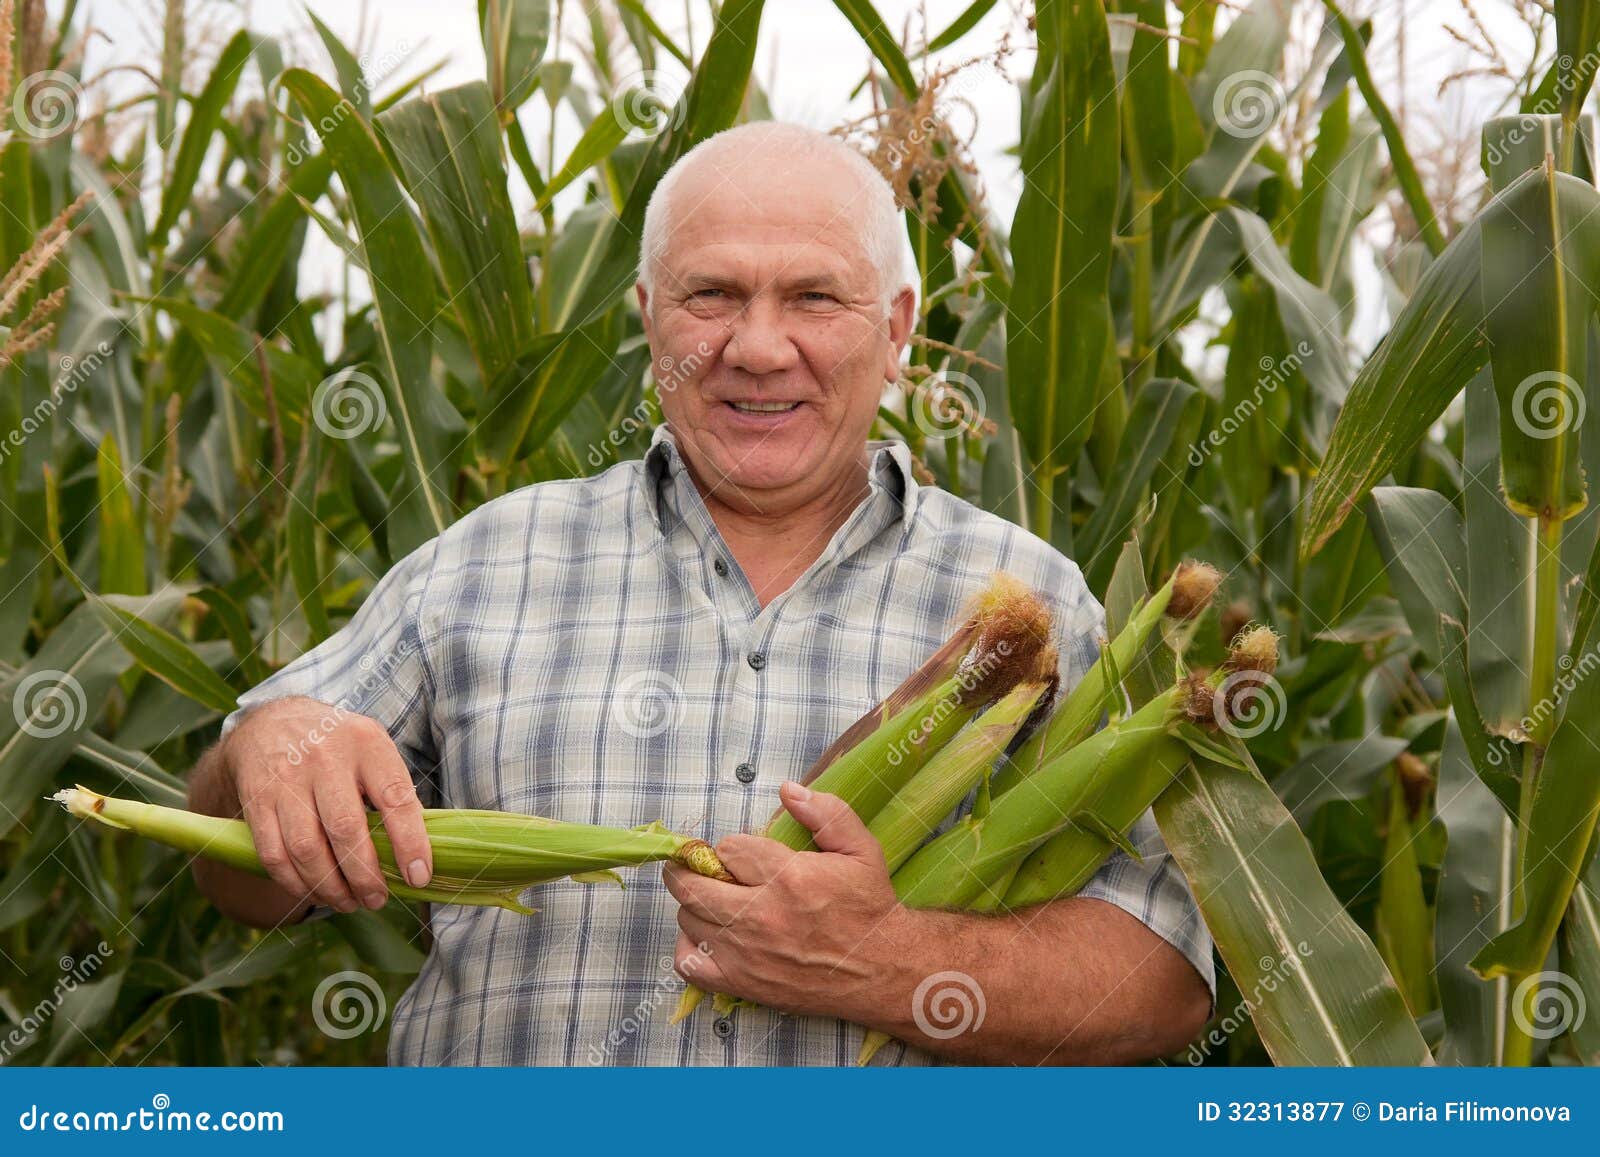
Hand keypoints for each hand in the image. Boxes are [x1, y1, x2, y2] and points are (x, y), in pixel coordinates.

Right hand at [222, 698, 431, 913]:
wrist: (270, 723)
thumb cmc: (339, 746)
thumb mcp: (373, 749)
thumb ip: (393, 791)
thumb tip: (415, 853)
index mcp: (366, 743)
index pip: (394, 798)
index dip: (410, 842)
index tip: (418, 877)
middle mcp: (326, 758)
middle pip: (346, 829)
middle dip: (365, 876)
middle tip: (378, 900)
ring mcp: (286, 779)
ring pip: (307, 848)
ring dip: (330, 887)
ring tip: (349, 903)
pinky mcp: (257, 801)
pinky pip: (274, 854)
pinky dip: (296, 883)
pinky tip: (314, 892)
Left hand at [662, 781, 909, 1020]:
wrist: (882, 971)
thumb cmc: (869, 908)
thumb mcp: (861, 849)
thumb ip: (826, 813)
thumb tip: (787, 789)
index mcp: (788, 877)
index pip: (728, 849)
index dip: (733, 847)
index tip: (743, 854)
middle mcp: (761, 916)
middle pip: (692, 884)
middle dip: (691, 868)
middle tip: (701, 866)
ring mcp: (747, 954)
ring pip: (688, 919)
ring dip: (696, 905)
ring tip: (717, 901)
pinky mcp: (742, 984)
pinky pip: (689, 964)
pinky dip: (689, 948)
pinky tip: (709, 937)